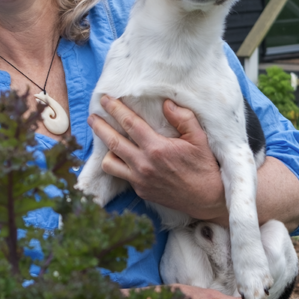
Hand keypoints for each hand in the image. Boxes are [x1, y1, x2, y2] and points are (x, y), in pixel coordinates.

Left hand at [88, 96, 227, 222]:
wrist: (207, 199)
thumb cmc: (204, 166)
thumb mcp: (198, 138)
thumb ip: (183, 118)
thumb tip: (166, 103)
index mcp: (157, 148)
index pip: (129, 124)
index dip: (115, 109)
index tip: (105, 100)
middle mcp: (144, 165)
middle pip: (113, 142)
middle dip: (99, 126)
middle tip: (92, 116)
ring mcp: (140, 180)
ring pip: (110, 163)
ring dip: (106, 149)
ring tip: (104, 139)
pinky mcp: (141, 191)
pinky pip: (121, 175)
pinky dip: (118, 164)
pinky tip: (120, 156)